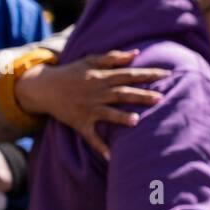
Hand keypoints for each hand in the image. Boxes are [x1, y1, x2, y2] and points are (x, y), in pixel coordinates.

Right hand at [17, 49, 167, 159]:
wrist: (42, 87)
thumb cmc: (71, 73)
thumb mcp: (90, 61)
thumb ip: (113, 57)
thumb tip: (136, 53)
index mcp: (101, 77)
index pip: (129, 74)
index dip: (148, 74)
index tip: (167, 74)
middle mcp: (96, 93)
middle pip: (122, 94)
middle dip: (141, 95)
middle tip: (160, 98)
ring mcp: (88, 109)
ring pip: (108, 113)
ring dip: (121, 118)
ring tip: (137, 120)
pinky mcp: (80, 123)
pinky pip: (90, 136)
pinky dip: (99, 146)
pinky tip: (111, 156)